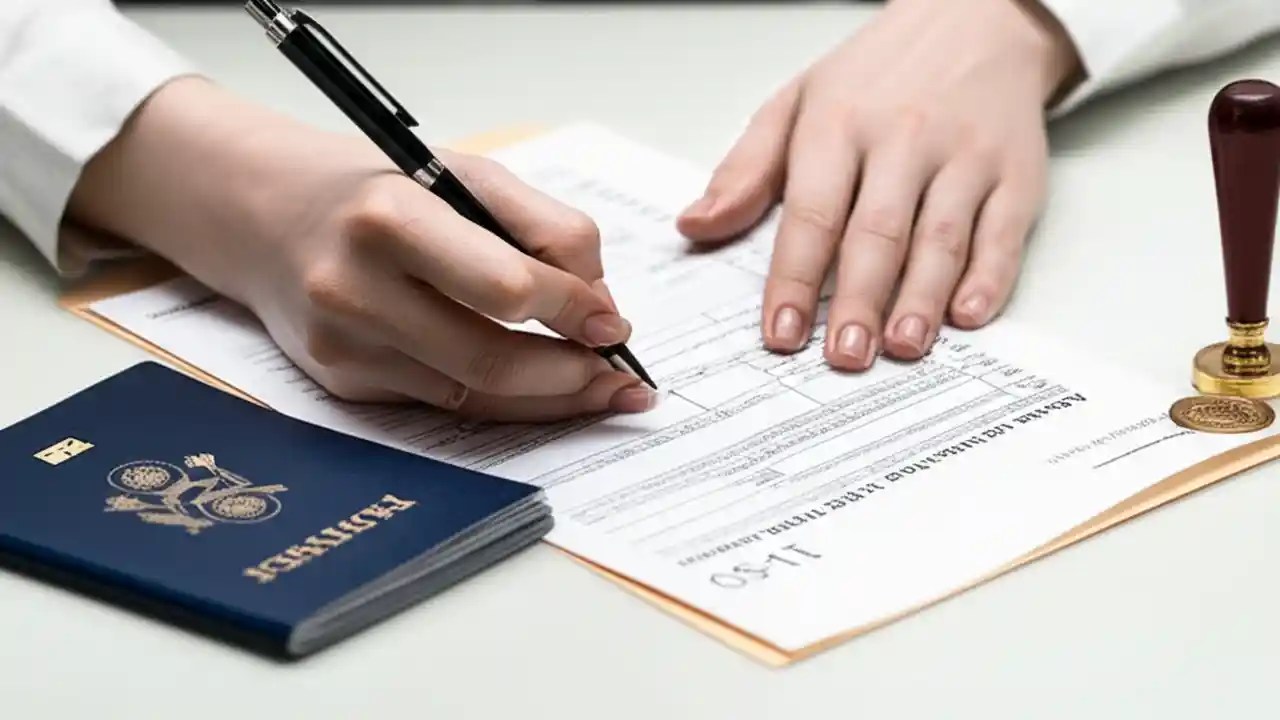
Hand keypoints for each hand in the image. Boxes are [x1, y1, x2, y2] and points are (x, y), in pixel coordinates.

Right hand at [68, 78, 655, 420]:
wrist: (263, 213)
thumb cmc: (381, 186)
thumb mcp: (466, 175)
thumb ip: (545, 229)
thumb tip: (600, 306)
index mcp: (390, 217)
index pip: (503, 287)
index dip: (571, 311)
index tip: (614, 323)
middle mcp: (355, 288)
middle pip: (490, 358)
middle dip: (570, 374)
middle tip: (621, 375)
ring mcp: (344, 346)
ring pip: (472, 394)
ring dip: (549, 399)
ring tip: (599, 388)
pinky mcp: (341, 383)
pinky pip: (444, 403)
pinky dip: (503, 401)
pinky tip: (542, 390)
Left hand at [678, 0, 1081, 368]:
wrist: (976, 20)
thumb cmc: (878, 74)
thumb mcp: (795, 103)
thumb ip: (744, 172)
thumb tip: (695, 225)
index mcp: (839, 124)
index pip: (811, 214)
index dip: (795, 280)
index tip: (782, 334)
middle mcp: (904, 139)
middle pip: (878, 233)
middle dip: (859, 301)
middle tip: (844, 356)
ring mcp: (965, 156)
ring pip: (942, 237)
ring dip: (921, 299)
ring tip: (900, 348)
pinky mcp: (1016, 173)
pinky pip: (1003, 232)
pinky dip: (989, 278)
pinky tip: (967, 315)